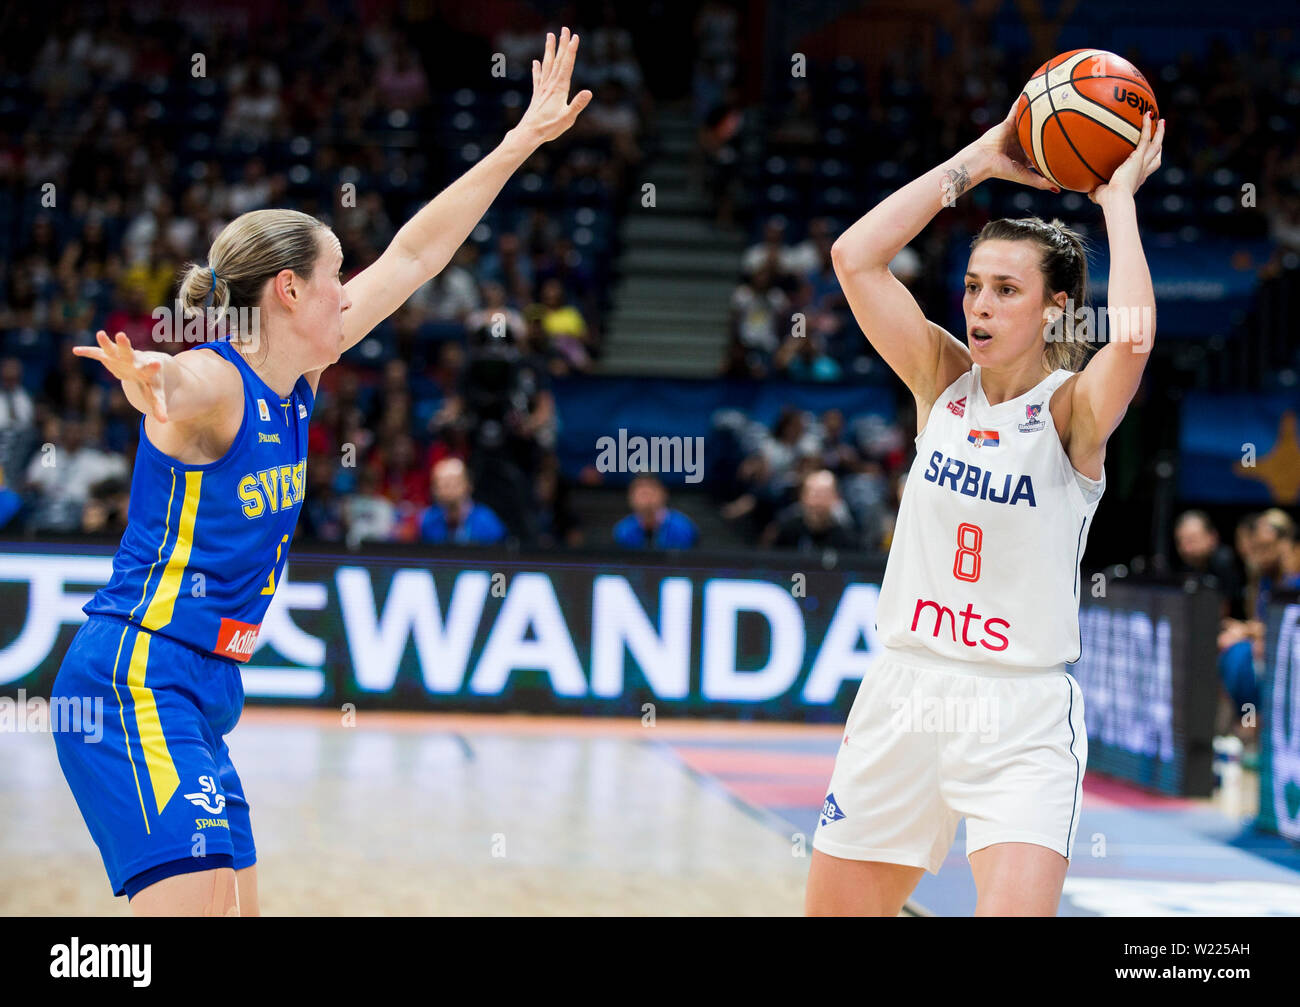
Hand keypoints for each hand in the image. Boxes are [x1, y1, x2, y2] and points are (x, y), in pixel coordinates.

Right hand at [73, 330, 168, 422]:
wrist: (148, 365)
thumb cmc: (152, 381)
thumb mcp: (155, 393)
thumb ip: (159, 405)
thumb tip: (164, 422)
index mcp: (146, 370)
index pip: (150, 368)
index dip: (152, 367)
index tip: (156, 363)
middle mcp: (133, 360)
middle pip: (129, 352)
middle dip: (124, 345)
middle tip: (122, 335)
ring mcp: (121, 357)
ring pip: (113, 348)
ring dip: (106, 343)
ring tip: (100, 334)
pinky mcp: (110, 357)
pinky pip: (98, 353)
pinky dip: (88, 352)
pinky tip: (76, 350)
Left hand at [516, 27, 592, 145]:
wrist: (529, 133)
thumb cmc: (549, 127)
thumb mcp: (568, 118)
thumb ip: (578, 104)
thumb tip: (589, 92)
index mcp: (559, 88)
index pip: (567, 65)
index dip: (571, 50)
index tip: (575, 37)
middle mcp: (550, 85)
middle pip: (557, 60)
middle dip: (562, 44)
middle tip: (564, 29)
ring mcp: (543, 89)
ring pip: (547, 65)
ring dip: (549, 50)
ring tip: (549, 36)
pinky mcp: (537, 95)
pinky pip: (538, 78)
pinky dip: (537, 69)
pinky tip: (536, 62)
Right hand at [967, 102, 1058, 192]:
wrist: (984, 161)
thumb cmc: (1002, 171)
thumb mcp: (1025, 177)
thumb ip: (1041, 182)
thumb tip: (1059, 190)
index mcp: (1025, 154)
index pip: (1040, 148)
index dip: (1052, 144)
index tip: (1067, 139)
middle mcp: (1020, 141)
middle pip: (1037, 131)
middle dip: (1049, 124)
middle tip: (1066, 115)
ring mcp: (1014, 131)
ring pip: (1029, 118)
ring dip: (1037, 108)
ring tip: (1052, 96)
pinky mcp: (1008, 122)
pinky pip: (1017, 109)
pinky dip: (1023, 100)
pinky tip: (1033, 88)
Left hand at [1090, 111, 1163, 203]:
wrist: (1116, 198)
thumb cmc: (1107, 200)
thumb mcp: (1101, 194)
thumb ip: (1097, 191)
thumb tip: (1088, 193)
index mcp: (1137, 179)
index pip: (1146, 168)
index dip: (1149, 160)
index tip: (1148, 154)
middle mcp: (1143, 170)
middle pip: (1156, 155)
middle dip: (1159, 143)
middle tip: (1160, 133)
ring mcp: (1142, 163)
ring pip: (1155, 145)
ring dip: (1159, 132)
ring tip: (1160, 120)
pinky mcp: (1139, 157)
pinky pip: (1145, 138)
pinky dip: (1146, 126)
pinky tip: (1146, 114)